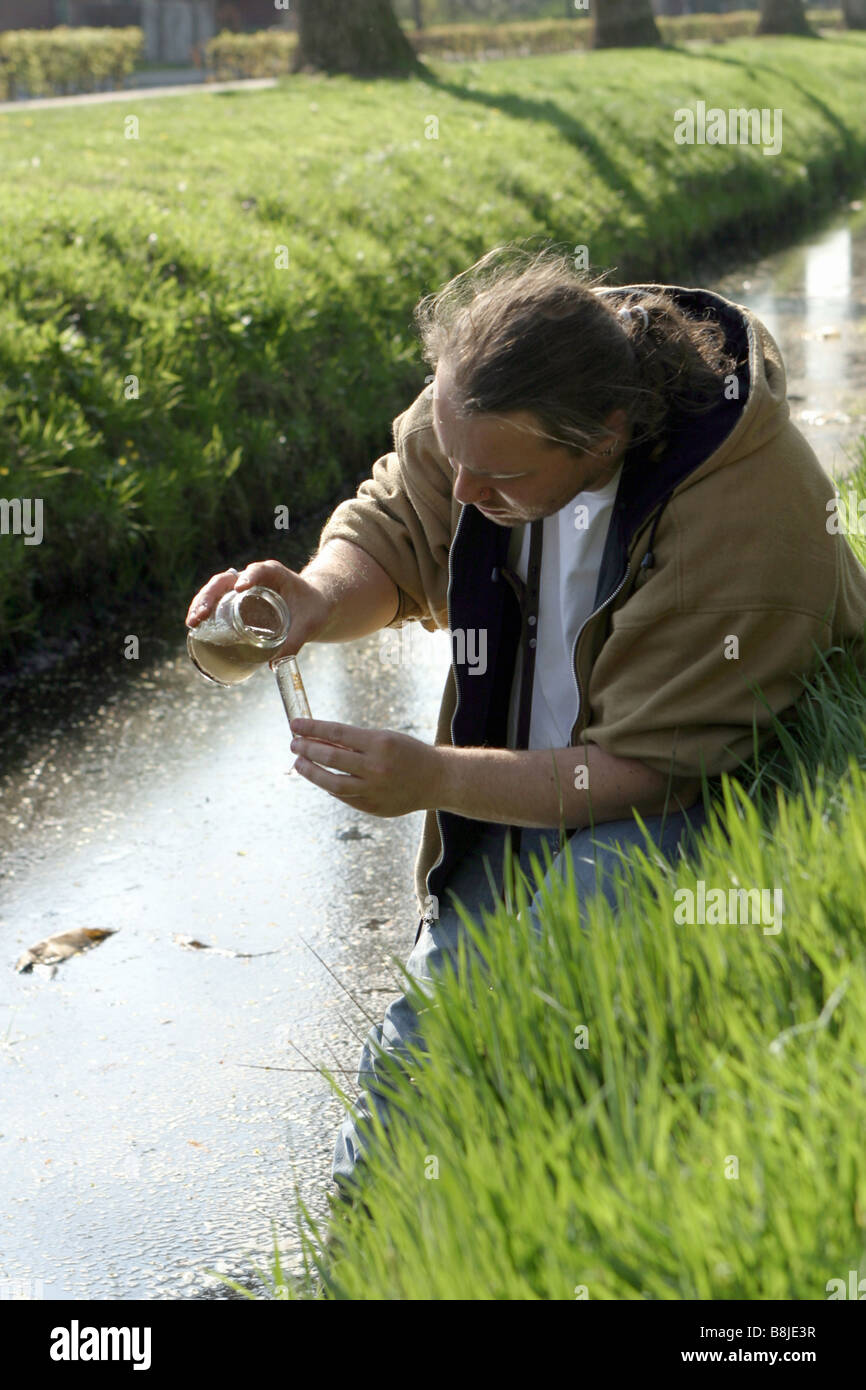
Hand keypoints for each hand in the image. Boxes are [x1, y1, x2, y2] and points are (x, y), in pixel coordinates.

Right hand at [185, 558, 330, 656]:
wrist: (313, 606)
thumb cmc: (313, 609)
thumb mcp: (309, 624)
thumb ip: (295, 642)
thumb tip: (274, 665)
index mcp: (274, 574)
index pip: (258, 570)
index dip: (248, 577)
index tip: (240, 589)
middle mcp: (253, 578)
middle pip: (226, 580)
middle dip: (211, 595)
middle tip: (202, 614)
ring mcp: (241, 589)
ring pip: (216, 590)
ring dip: (201, 604)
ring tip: (192, 623)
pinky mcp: (236, 602)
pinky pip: (217, 603)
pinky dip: (204, 612)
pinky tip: (195, 628)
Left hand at [288, 718, 441, 817]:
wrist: (437, 780)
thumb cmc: (408, 753)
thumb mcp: (384, 738)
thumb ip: (354, 742)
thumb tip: (319, 739)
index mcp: (379, 743)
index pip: (336, 732)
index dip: (312, 728)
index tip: (294, 724)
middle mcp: (376, 767)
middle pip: (331, 758)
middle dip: (307, 749)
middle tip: (294, 744)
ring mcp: (374, 790)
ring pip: (332, 783)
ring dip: (311, 772)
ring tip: (299, 763)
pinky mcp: (373, 806)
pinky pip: (344, 797)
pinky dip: (329, 787)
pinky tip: (321, 778)